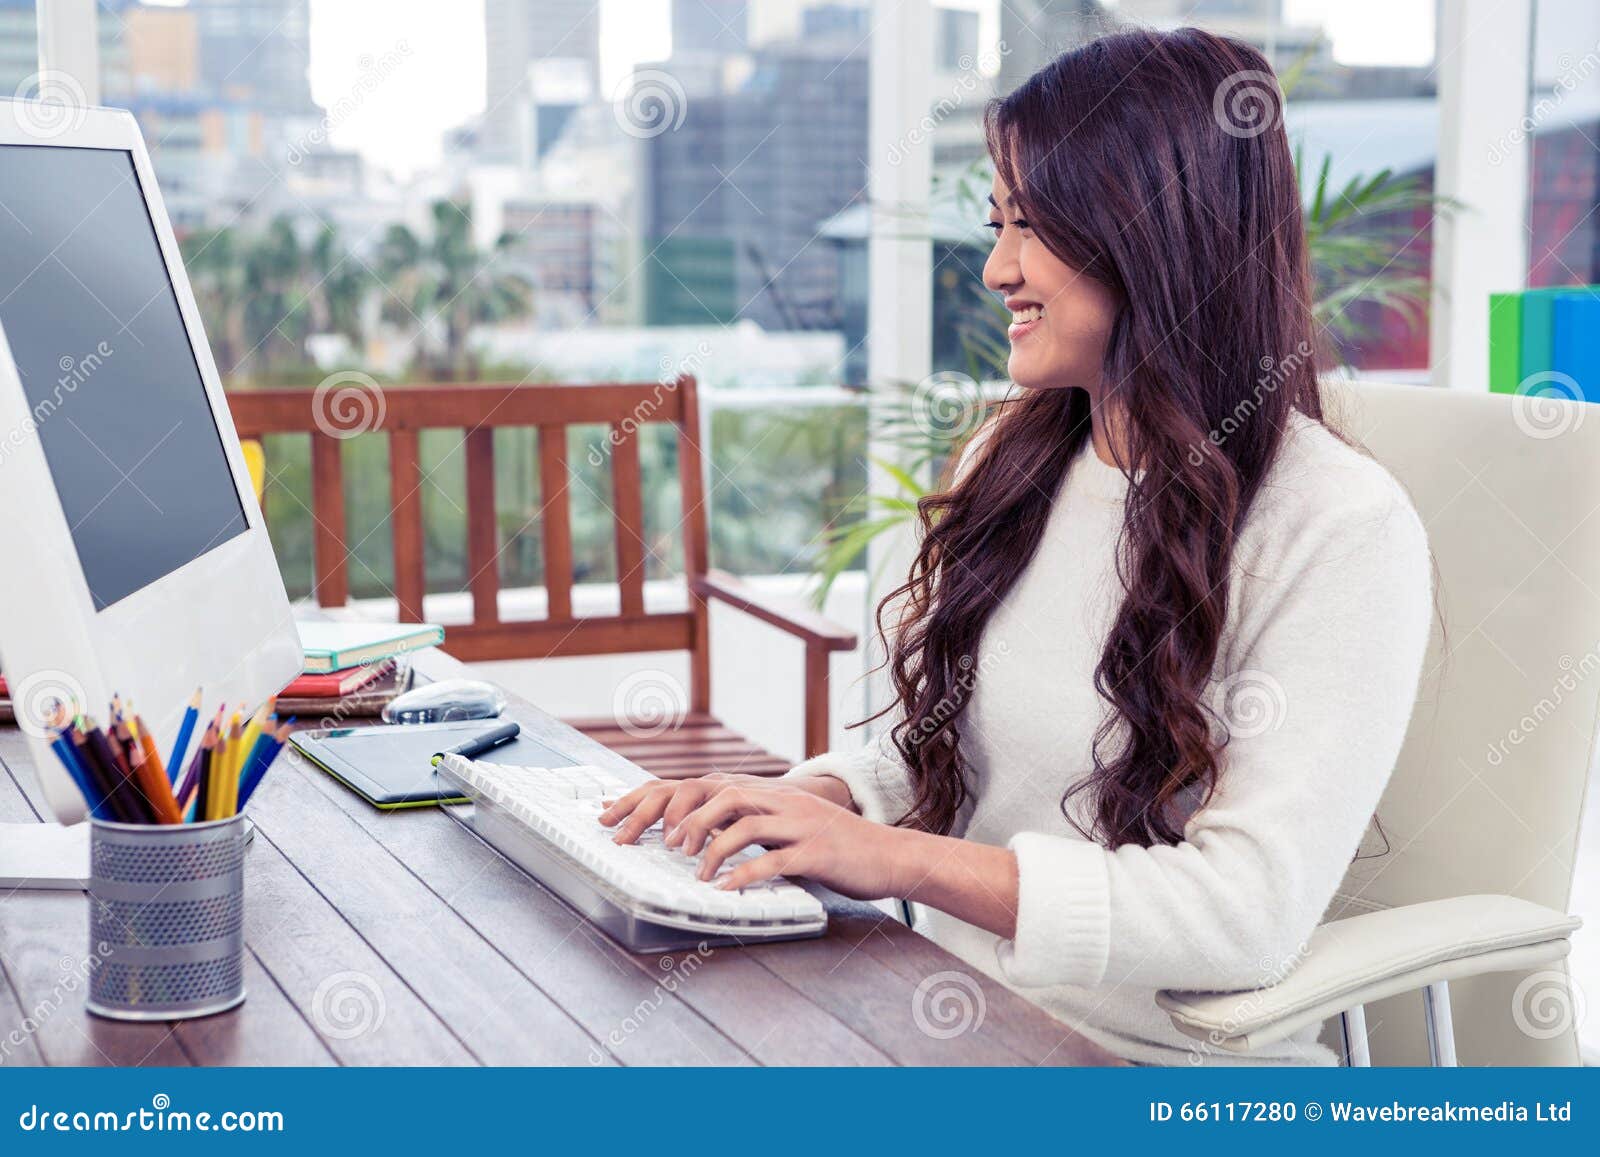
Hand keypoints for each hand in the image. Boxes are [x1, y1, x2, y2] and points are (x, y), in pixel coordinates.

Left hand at [598, 775, 904, 899]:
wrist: (889, 855)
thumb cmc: (835, 847)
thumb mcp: (787, 828)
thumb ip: (750, 826)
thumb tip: (702, 836)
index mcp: (767, 793)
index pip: (702, 784)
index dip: (658, 798)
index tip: (618, 817)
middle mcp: (780, 800)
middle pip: (716, 793)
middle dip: (678, 818)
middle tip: (653, 845)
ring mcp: (798, 822)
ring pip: (743, 820)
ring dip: (711, 846)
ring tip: (695, 870)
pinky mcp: (815, 850)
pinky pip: (774, 859)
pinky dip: (745, 874)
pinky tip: (727, 889)